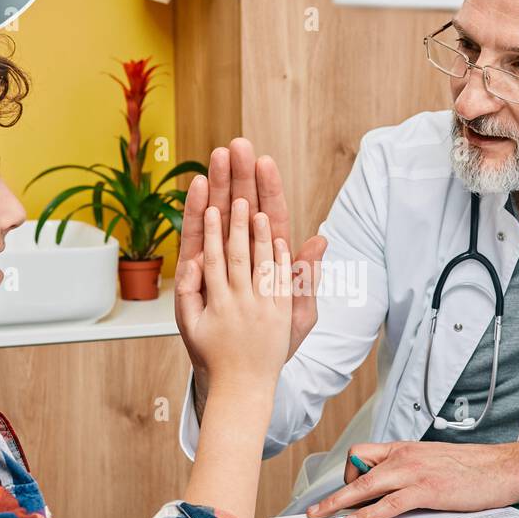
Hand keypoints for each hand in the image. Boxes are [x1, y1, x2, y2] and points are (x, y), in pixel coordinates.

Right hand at [176, 139, 327, 372]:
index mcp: (271, 260)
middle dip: (240, 176)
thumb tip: (323, 240)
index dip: (270, 190)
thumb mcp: (298, 313)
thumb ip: (307, 276)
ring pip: (219, 216)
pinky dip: (195, 213)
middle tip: (235, 146)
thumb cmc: (273, 342)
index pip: (272, 217)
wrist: (241, 372)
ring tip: (216, 157)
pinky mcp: (197, 272)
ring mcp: (219, 260)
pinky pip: (196, 238)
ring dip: (219, 186)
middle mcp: (244, 254)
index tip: (265, 161)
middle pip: (243, 207)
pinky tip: (197, 189)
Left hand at [305, 440, 518, 517]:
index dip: (349, 474)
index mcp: (405, 448)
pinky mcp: (426, 490)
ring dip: (339, 503)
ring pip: (365, 485)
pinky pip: (388, 503)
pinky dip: (367, 514)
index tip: (343, 493)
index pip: (363, 454)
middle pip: (356, 468)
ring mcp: (414, 472)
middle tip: (314, 510)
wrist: (502, 468)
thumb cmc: (471, 468)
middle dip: (332, 492)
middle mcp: (404, 456)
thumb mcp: (433, 462)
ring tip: (322, 517)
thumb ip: (410, 473)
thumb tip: (390, 493)